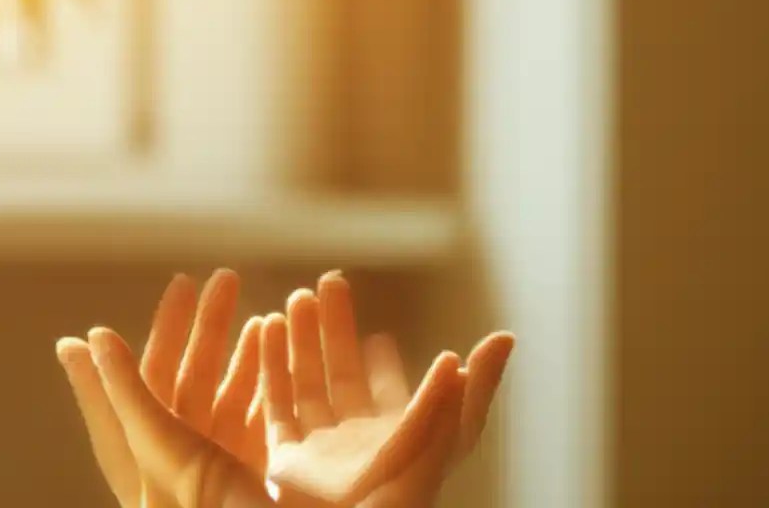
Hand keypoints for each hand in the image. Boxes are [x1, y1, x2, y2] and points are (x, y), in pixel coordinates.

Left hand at [56, 269, 267, 506]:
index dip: (163, 329)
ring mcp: (222, 466)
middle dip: (207, 327)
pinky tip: (285, 359)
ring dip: (245, 352)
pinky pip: (262, 421)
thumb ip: (117, 397)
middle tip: (227, 278)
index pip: (151, 375)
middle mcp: (182, 457)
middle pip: (191, 377)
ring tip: (266, 311)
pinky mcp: (258, 477)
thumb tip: (81, 342)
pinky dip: (272, 386)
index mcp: (146, 452)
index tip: (182, 284)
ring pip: (230, 395)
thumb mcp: (148, 452)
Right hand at [261, 272, 514, 506]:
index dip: (384, 368)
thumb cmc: (410, 492)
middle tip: (330, 282)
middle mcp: (356, 445)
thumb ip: (476, 388)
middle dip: (335, 329)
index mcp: (396, 441)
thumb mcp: (453, 434)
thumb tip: (504, 338)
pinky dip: (269, 365)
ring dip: (301, 340)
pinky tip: (264, 328)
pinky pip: (274, 406)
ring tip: (297, 296)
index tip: (379, 336)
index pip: (391, 396)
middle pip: (342, 377)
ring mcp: (320, 453)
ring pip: (306, 385)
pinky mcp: (286, 461)